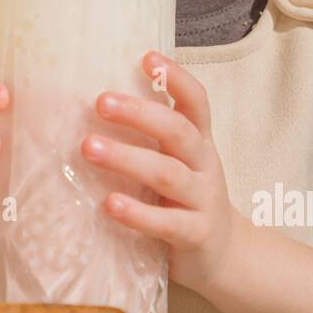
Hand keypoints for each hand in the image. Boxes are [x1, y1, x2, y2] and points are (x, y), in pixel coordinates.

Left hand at [81, 49, 237, 294]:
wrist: (224, 255)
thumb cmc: (184, 199)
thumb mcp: (176, 162)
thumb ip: (150, 138)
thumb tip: (95, 102)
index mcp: (200, 142)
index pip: (196, 102)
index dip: (176, 77)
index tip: (146, 57)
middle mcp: (205, 165)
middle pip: (177, 131)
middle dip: (140, 114)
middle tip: (101, 102)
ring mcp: (203, 200)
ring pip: (167, 173)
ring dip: (127, 158)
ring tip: (89, 147)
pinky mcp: (195, 235)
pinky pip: (166, 223)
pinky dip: (138, 213)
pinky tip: (109, 204)